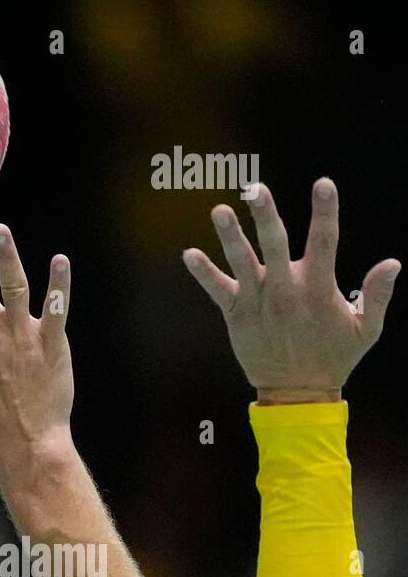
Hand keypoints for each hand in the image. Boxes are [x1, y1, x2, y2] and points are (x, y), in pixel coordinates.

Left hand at [182, 178, 399, 403]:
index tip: (323, 184)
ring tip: (218, 210)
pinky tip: (189, 254)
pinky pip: (217, 290)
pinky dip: (203, 273)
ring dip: (230, 236)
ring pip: (242, 262)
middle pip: (275, 244)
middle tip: (254, 188)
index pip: (324, 242)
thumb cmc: (334, 356)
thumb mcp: (366, 329)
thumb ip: (378, 295)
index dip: (325, 212)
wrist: (297, 392)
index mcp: (318, 288)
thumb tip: (394, 263)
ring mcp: (258, 301)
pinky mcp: (236, 314)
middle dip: (265, 215)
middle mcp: (285, 290)